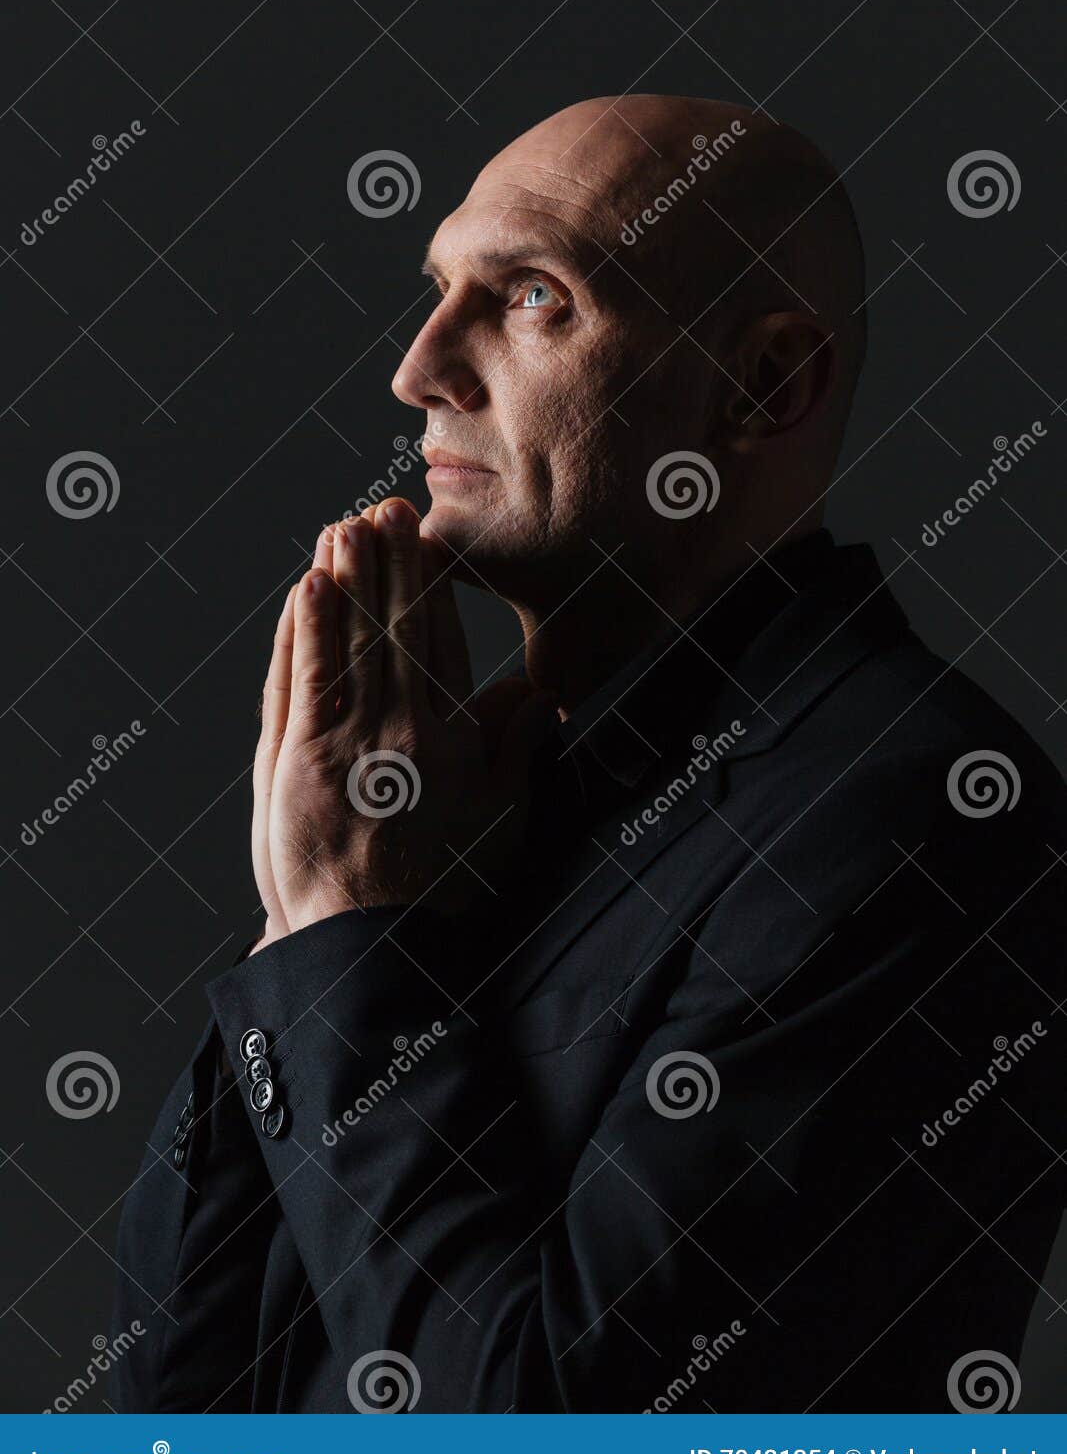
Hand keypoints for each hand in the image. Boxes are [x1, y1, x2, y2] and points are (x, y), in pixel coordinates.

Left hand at [254, 499, 555, 942]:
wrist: (376, 945)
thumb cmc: (441, 891)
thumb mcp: (500, 820)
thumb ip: (517, 752)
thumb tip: (543, 699)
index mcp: (451, 740)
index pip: (439, 643)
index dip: (429, 587)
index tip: (426, 542)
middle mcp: (403, 729)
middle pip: (396, 629)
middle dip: (390, 564)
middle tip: (386, 507)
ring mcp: (350, 742)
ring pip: (351, 644)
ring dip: (348, 580)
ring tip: (344, 526)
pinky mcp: (302, 761)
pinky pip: (307, 680)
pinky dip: (307, 631)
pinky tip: (308, 587)